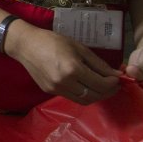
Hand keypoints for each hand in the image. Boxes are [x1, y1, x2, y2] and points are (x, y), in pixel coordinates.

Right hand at [5, 21, 119, 103]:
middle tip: (113, 85)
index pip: (100, 84)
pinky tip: (86, 86)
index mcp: (73, 69)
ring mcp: (56, 89)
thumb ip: (98, 63)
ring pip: (84, 100)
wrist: (25, 45)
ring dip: (96, 96)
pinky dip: (83, 94)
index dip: (112, 83)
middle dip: (107, 92)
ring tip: (101, 87)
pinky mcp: (50, 91)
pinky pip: (72, 97)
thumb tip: (116, 74)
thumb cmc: (53, 41)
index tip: (117, 78)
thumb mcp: (79, 48)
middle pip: (94, 95)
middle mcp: (65, 82)